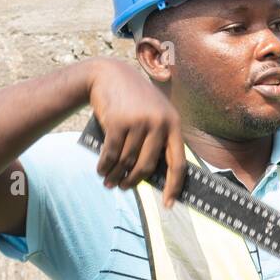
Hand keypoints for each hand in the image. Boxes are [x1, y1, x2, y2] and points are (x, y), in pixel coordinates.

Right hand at [83, 58, 185, 207]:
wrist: (109, 74)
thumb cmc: (134, 100)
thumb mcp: (154, 114)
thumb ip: (159, 139)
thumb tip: (155, 176)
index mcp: (173, 124)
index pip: (178, 164)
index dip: (174, 187)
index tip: (168, 205)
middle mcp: (159, 123)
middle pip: (147, 167)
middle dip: (134, 181)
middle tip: (124, 188)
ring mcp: (139, 122)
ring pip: (127, 162)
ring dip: (116, 176)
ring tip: (109, 182)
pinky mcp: (118, 122)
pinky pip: (111, 154)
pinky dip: (104, 166)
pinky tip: (100, 171)